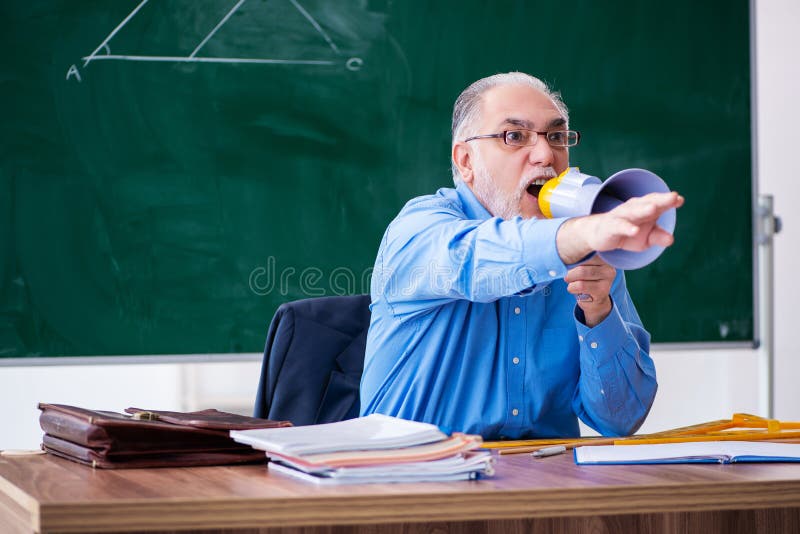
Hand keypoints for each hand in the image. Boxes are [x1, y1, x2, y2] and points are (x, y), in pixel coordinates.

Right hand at [557, 191, 683, 264]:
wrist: (599, 234)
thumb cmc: (627, 232)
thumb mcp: (645, 239)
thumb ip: (658, 237)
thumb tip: (671, 239)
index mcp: (645, 208)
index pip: (658, 202)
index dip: (668, 200)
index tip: (680, 200)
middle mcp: (633, 209)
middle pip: (648, 202)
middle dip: (660, 200)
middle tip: (673, 197)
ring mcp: (621, 216)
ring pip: (633, 211)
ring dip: (643, 209)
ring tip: (654, 209)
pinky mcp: (610, 226)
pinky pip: (619, 226)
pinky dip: (626, 228)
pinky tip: (634, 230)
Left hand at [563, 259, 614, 326]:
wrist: (595, 301)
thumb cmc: (584, 280)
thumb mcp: (581, 265)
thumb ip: (576, 257)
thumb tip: (562, 253)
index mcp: (602, 255)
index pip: (584, 249)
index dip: (571, 256)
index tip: (566, 260)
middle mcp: (608, 264)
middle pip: (581, 260)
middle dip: (569, 268)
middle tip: (567, 274)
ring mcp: (608, 277)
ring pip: (581, 272)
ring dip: (570, 278)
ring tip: (570, 281)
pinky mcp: (603, 289)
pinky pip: (581, 285)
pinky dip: (572, 287)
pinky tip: (573, 289)